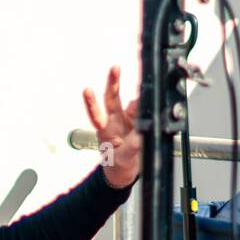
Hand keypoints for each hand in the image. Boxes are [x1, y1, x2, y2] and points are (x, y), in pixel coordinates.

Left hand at [83, 65, 140, 188]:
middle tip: (115, 68)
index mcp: (105, 130)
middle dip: (113, 82)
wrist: (125, 172)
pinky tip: (151, 101)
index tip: (87, 90)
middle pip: (112, 98)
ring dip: (137, 95)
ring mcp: (126, 120)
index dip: (91, 102)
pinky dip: (147, 105)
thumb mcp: (123, 159)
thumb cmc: (117, 165)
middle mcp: (114, 121)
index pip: (96, 114)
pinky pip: (142, 110)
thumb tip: (138, 135)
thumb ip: (130, 147)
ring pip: (130, 102)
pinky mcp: (138, 123)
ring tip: (145, 93)